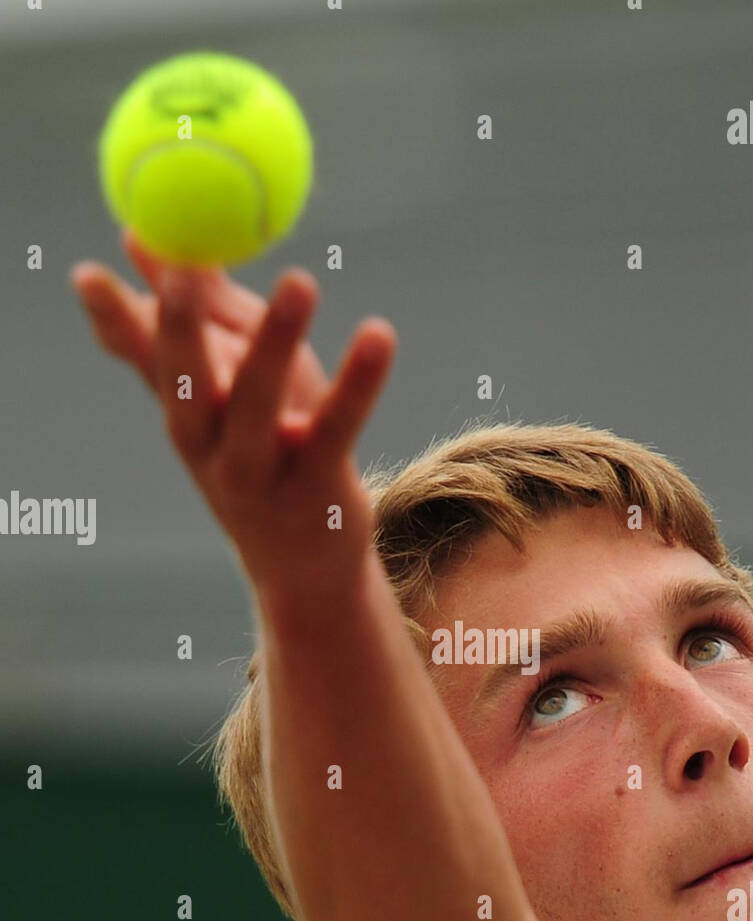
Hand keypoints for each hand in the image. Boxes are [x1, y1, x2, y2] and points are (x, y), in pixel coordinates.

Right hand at [70, 228, 396, 592]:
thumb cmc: (268, 454)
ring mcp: (260, 472)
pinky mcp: (317, 488)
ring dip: (276, 341)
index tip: (89, 276)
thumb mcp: (229, 386)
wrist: (304, 565)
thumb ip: (200, 314)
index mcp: (182, 414)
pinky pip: (337, 428)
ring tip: (300, 280)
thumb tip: (142, 236)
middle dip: (181, 328)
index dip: (115, 321)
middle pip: (186, 383)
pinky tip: (378, 333)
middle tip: (185, 271)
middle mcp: (208, 446)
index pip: (142, 361)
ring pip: (259, 404)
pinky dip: (358, 382)